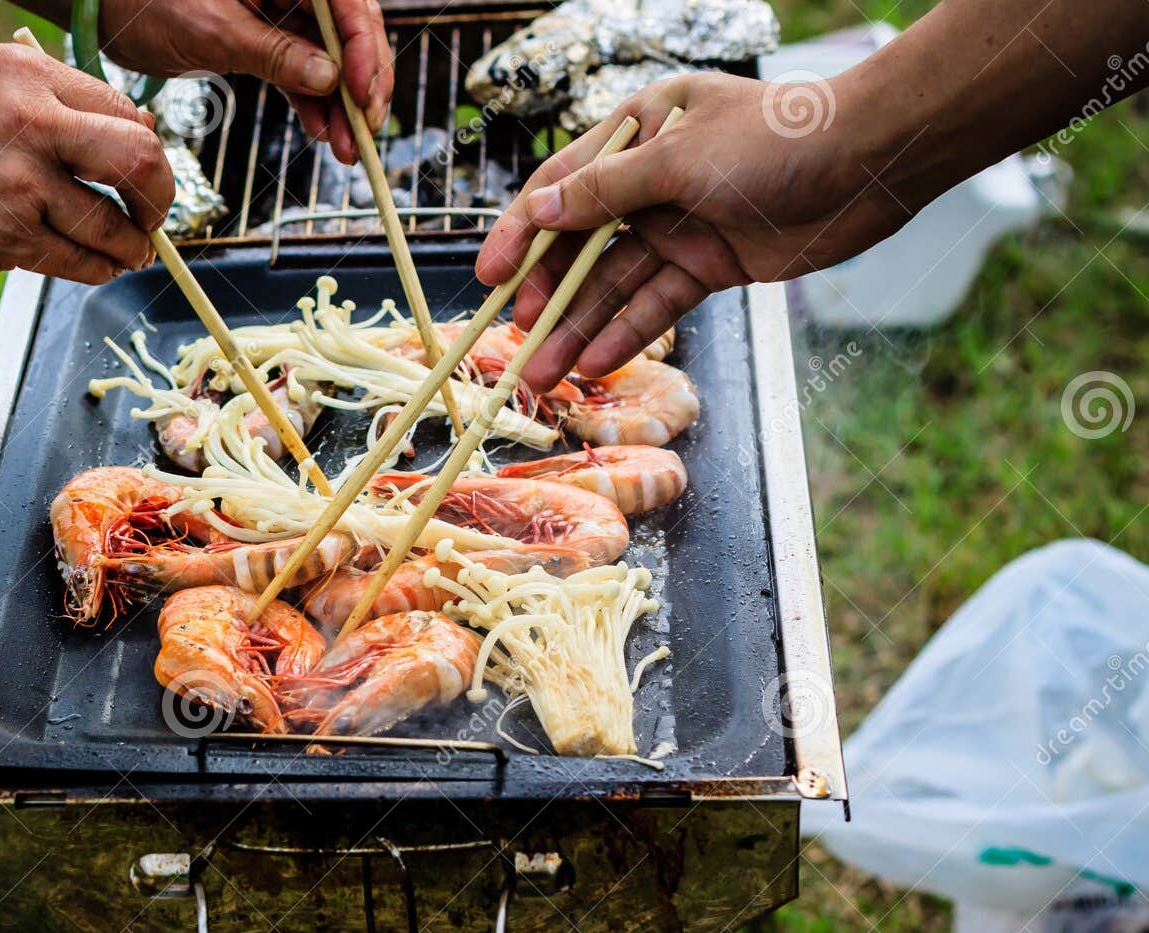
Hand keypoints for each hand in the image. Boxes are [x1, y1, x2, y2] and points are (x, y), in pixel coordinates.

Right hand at [0, 43, 173, 282]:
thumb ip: (49, 99)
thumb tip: (127, 131)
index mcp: (27, 74)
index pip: (124, 111)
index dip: (145, 147)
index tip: (141, 170)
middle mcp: (31, 124)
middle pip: (140, 161)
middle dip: (160, 195)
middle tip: (153, 214)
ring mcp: (19, 186)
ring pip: (112, 227)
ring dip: (129, 246)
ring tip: (126, 250)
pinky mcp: (3, 239)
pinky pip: (75, 261)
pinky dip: (95, 268)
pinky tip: (94, 265)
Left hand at [99, 0, 393, 161]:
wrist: (107, 8)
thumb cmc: (149, 0)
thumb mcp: (215, 30)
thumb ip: (275, 53)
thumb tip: (329, 81)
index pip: (347, 2)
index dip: (363, 50)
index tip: (364, 97)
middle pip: (348, 29)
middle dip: (360, 83)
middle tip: (366, 130)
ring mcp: (280, 6)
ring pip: (329, 54)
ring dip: (340, 102)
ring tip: (348, 149)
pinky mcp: (265, 33)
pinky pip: (301, 67)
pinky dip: (312, 100)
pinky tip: (323, 131)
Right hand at [475, 71, 915, 389]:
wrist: (870, 164)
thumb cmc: (775, 139)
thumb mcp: (678, 158)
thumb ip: (606, 192)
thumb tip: (540, 212)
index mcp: (635, 131)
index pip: (560, 188)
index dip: (521, 235)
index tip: (489, 279)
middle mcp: (650, 179)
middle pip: (581, 246)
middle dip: (548, 298)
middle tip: (518, 345)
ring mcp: (679, 224)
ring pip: (615, 284)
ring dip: (580, 328)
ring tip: (547, 375)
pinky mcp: (710, 264)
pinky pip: (656, 302)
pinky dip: (628, 332)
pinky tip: (595, 362)